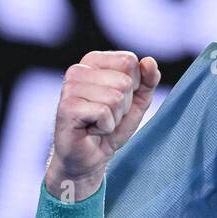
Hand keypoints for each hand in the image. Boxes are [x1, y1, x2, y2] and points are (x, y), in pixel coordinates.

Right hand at [45, 51, 159, 200]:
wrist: (91, 156)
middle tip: (107, 115)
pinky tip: (92, 130)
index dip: (135, 85)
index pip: (129, 61)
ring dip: (115, 117)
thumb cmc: (112, 126)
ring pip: (115, 97)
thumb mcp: (138, 101)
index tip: (118, 99)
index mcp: (93, 61)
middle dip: (124, 105)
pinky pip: (104, 112)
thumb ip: (148, 80)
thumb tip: (149, 61)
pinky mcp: (67, 107)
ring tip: (99, 123)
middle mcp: (78, 70)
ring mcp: (69, 88)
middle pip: (125, 81)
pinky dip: (105, 127)